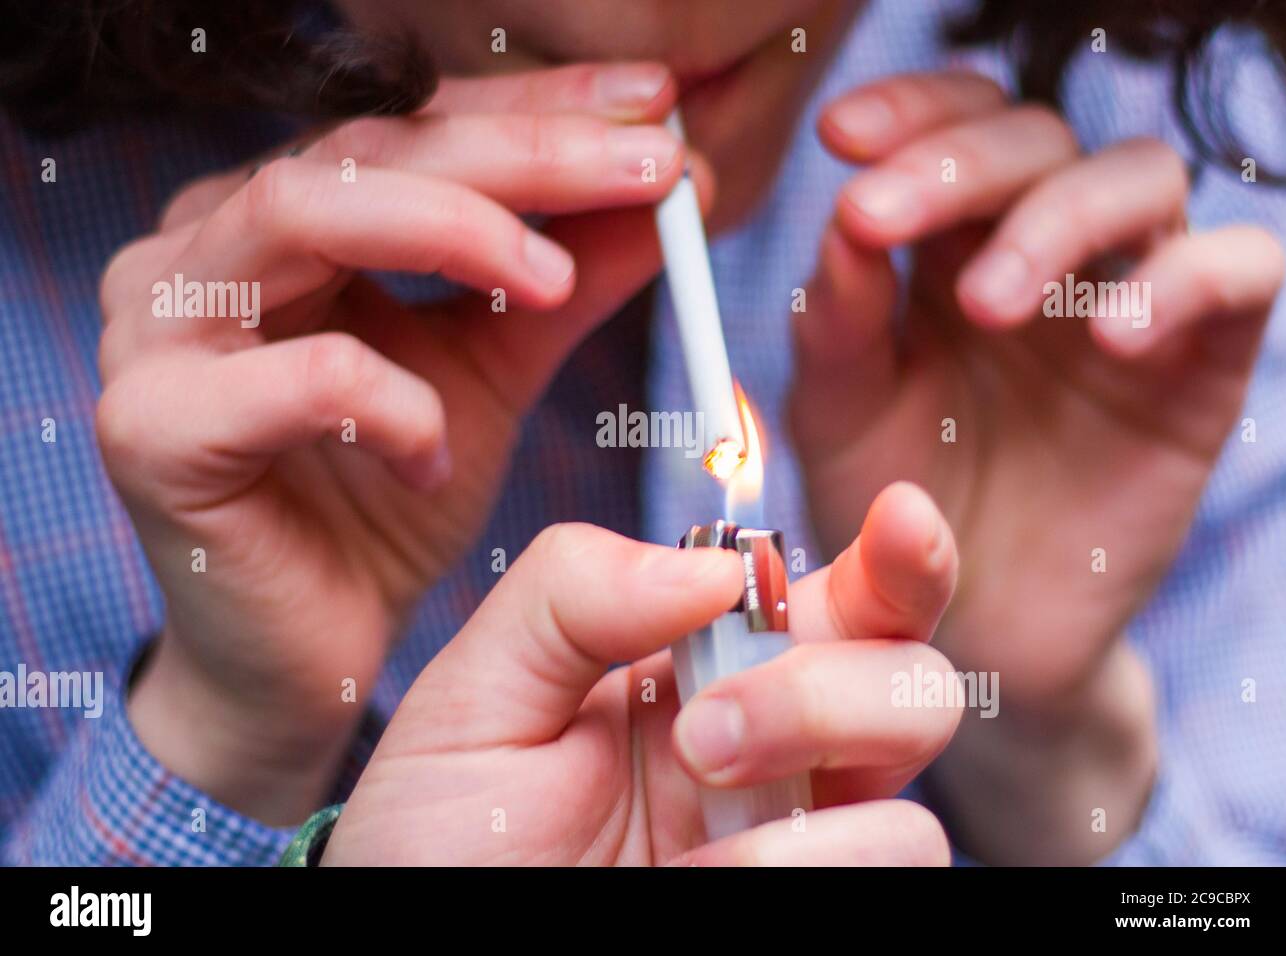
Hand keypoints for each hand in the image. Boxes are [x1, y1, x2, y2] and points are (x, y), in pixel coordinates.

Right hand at [96, 63, 689, 822]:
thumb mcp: (491, 377)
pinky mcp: (154, 428)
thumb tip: (673, 195)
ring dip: (453, 229)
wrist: (309, 653)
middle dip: (521, 152)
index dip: (536, 110)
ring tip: (553, 280)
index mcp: (282, 220)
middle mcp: (205, 246)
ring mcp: (161, 329)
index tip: (655, 108)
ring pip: (304, 215)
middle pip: (365, 149)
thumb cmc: (386, 504)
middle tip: (649, 166)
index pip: (412, 127)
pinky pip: (296, 378)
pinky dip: (395, 403)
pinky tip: (438, 461)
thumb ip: (562, 289)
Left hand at [324, 482, 960, 864]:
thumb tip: (716, 566)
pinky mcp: (807, 907)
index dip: (901, 552)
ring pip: (912, 802)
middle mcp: (780, 750)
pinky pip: (892, 863)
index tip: (899, 520)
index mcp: (714, 670)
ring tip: (690, 841)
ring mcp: (798, 841)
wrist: (431, 938)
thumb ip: (574, 593)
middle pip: (913, 680)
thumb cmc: (444, 834)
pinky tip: (701, 879)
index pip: (850, 597)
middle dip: (825, 692)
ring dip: (801, 811)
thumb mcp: (477, 693)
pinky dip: (793, 870)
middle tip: (700, 735)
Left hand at [791, 72, 1283, 859]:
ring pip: (1142, 178)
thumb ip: (837, 319)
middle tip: (883, 217)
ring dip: (1059, 215)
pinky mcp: (1201, 365)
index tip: (841, 139)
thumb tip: (846, 219)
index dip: (908, 112)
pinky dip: (1187, 275)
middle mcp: (1044, 255)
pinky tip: (1112, 332)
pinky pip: (1239, 271)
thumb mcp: (840, 412)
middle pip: (1041, 137)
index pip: (954, 127)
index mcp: (950, 247)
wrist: (969, 627)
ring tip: (988, 303)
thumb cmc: (896, 506)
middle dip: (960, 163)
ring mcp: (1126, 300)